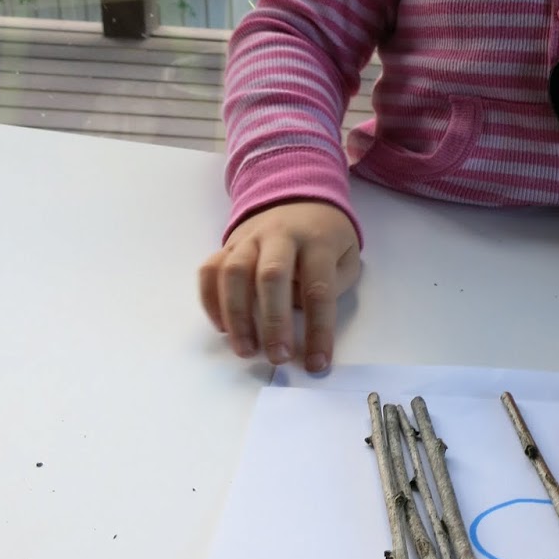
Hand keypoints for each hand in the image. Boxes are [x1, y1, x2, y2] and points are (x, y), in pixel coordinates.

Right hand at [198, 201, 360, 372]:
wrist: (297, 194)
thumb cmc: (327, 236)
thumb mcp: (348, 255)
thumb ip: (332, 285)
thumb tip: (297, 314)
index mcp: (317, 241)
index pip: (318, 289)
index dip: (318, 330)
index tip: (316, 364)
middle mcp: (280, 235)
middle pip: (271, 276)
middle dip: (273, 322)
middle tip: (277, 357)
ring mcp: (249, 237)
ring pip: (234, 272)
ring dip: (237, 315)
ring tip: (246, 350)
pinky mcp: (228, 244)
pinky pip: (210, 270)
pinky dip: (211, 300)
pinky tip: (222, 327)